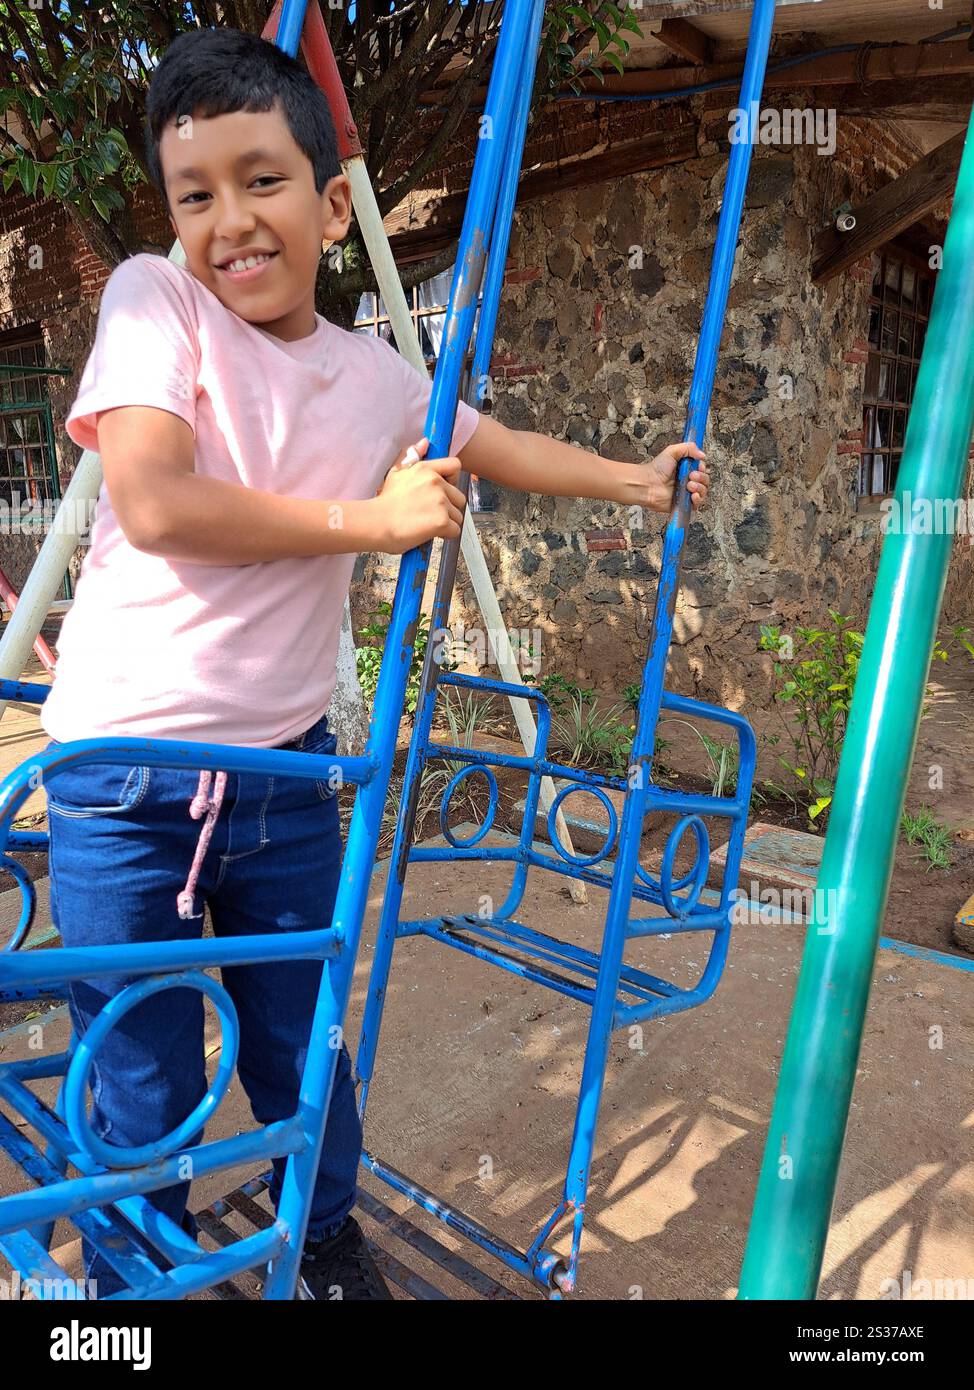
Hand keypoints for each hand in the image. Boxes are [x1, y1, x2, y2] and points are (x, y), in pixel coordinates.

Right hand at [374, 436, 466, 552]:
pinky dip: (445, 535)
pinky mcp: (442, 520)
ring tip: (426, 524)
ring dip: (446, 522)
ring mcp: (440, 501)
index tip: (443, 490)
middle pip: (459, 497)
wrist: (375, 523)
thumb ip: (413, 456)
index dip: (453, 480)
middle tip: (429, 513)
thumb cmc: (383, 502)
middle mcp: (436, 482)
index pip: (455, 466)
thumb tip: (425, 442)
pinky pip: (455, 530)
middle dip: (449, 507)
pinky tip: (429, 533)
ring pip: (457, 515)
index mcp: (426, 469)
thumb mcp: (396, 473)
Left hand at [646, 441, 709, 512]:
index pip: (703, 469)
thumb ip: (688, 448)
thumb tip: (703, 455)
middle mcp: (688, 481)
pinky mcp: (684, 504)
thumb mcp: (672, 451)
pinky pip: (697, 504)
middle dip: (701, 477)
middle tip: (691, 476)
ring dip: (700, 487)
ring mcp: (687, 493)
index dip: (702, 468)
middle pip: (705, 480)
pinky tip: (692, 496)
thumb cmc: (657, 469)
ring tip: (689, 485)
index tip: (698, 466)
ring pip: (703, 491)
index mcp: (687, 469)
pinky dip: (698, 500)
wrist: (648, 484)